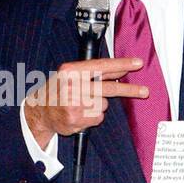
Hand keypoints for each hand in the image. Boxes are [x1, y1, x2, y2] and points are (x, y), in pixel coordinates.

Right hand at [23, 56, 147, 148]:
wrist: (39, 112)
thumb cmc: (57, 91)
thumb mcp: (69, 75)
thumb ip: (92, 72)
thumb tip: (119, 72)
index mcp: (71, 71)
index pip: (101, 66)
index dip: (121, 64)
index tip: (137, 64)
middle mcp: (72, 86)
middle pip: (108, 88)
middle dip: (129, 90)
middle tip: (144, 91)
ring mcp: (75, 104)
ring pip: (103, 104)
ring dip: (98, 105)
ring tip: (82, 104)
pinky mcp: (77, 119)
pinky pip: (97, 117)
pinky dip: (93, 117)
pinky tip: (80, 114)